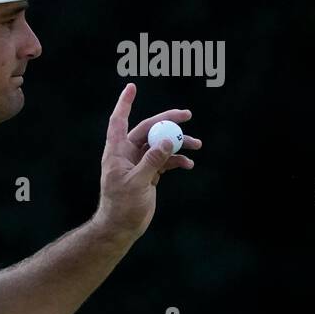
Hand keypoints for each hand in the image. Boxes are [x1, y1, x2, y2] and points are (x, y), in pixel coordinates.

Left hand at [95, 83, 200, 241]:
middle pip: (148, 129)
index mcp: (117, 152)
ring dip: (178, 143)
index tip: (131, 86)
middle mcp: (127, 154)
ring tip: (197, 145)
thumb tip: (167, 140)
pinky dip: (177, 160)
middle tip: (187, 115)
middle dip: (168, 122)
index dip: (125, 104)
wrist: (122, 227)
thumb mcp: (137, 183)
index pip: (119, 122)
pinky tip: (188, 164)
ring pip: (160, 145)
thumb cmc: (122, 206)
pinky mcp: (149, 173)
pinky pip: (165, 160)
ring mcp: (139, 163)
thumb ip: (152, 161)